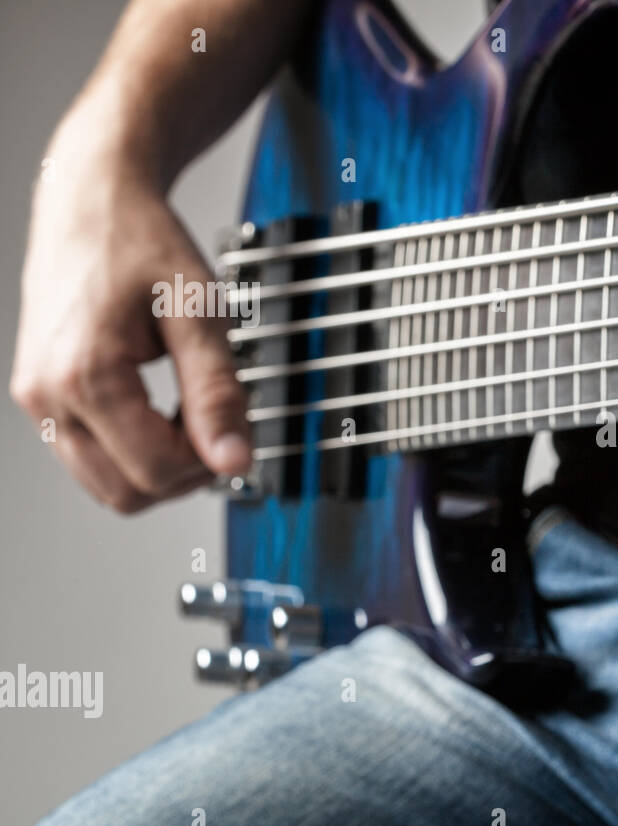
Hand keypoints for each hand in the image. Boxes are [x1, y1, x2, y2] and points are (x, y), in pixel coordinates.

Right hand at [10, 117, 249, 512]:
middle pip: (127, 492)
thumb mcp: (199, 312)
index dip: (209, 463)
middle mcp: (46, 394)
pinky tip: (161, 412)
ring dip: (158, 468)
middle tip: (220, 427)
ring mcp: (37, 399)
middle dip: (184, 473)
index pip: (155, 469)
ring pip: (106, 485)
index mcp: (83, 374)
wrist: (92, 199)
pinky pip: (90, 458)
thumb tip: (234, 460)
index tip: (238, 430)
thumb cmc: (142, 242)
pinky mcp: (40, 397)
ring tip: (190, 414)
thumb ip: (217, 392)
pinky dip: (132, 452)